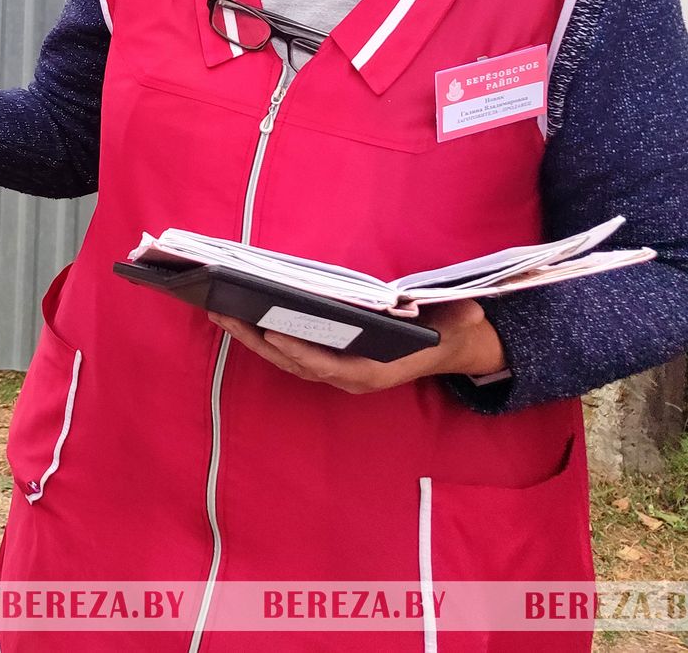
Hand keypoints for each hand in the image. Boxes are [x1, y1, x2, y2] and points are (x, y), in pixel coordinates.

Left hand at [208, 298, 505, 393]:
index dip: (298, 350)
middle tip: (224, 313)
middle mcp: (346, 377)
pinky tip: (240, 315)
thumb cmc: (445, 331)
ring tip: (219, 310)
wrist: (446, 348)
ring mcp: (332, 371)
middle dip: (256, 340)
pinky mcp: (324, 361)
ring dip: (250, 337)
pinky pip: (286, 352)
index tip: (271, 331)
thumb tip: (467, 313)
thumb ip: (460, 319)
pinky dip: (261, 336)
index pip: (327, 365)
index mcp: (372, 372)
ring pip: (283, 358)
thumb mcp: (458, 323)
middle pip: (292, 361)